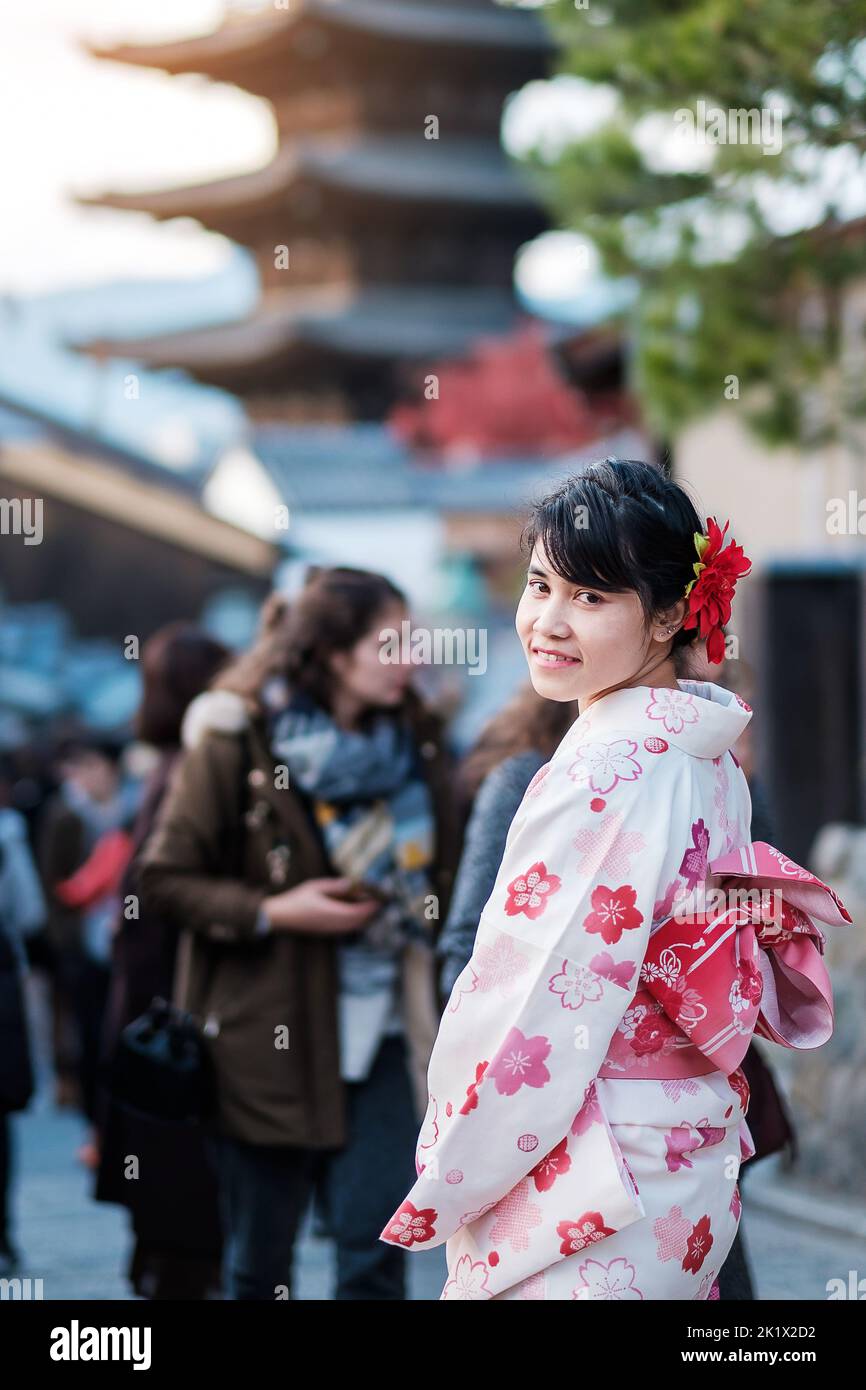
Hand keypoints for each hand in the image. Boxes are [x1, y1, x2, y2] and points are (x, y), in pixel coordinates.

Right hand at [263, 878, 379, 934]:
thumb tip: (351, 883)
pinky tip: (356, 915)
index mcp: (331, 912)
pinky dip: (355, 922)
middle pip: (358, 922)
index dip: (369, 907)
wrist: (282, 917)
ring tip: (370, 908)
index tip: (379, 899)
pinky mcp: (326, 931)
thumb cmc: (297, 899)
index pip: (357, 912)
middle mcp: (333, 923)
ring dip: (363, 919)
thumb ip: (334, 886)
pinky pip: (346, 929)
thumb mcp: (315, 887)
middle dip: (370, 913)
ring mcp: (330, 929)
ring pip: (353, 927)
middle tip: (379, 902)